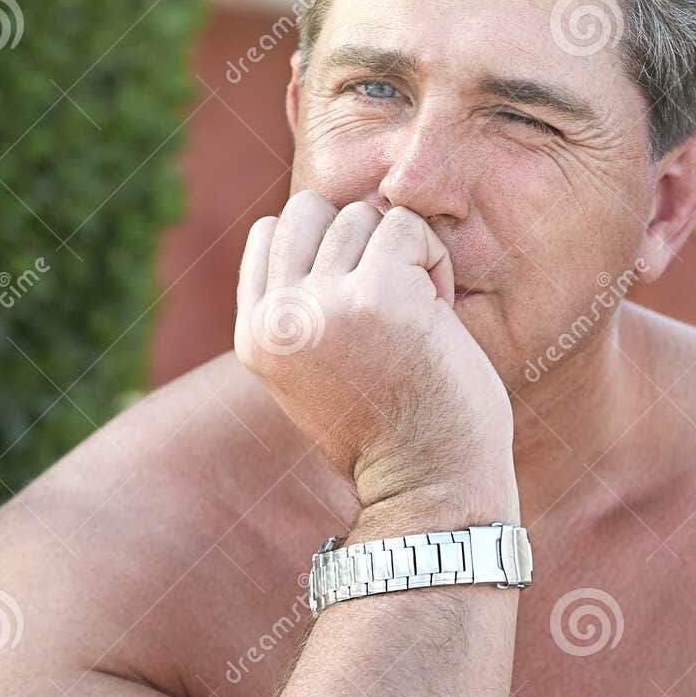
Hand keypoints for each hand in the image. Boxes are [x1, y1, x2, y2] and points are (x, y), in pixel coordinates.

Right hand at [234, 191, 515, 513]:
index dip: (326, 246)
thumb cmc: (391, 428)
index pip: (270, 234)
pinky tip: (440, 311)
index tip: (359, 298)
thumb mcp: (314, 371)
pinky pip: (407, 226)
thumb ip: (302, 308)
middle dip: (358, 237)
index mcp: (256, 336)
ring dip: (402, 253)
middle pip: (310, 209)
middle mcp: (279, 317)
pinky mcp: (377, 294)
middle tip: (391, 296)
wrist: (431, 487)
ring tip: (419, 312)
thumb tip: (324, 227)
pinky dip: (433, 258)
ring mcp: (324, 303)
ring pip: (361, 215)